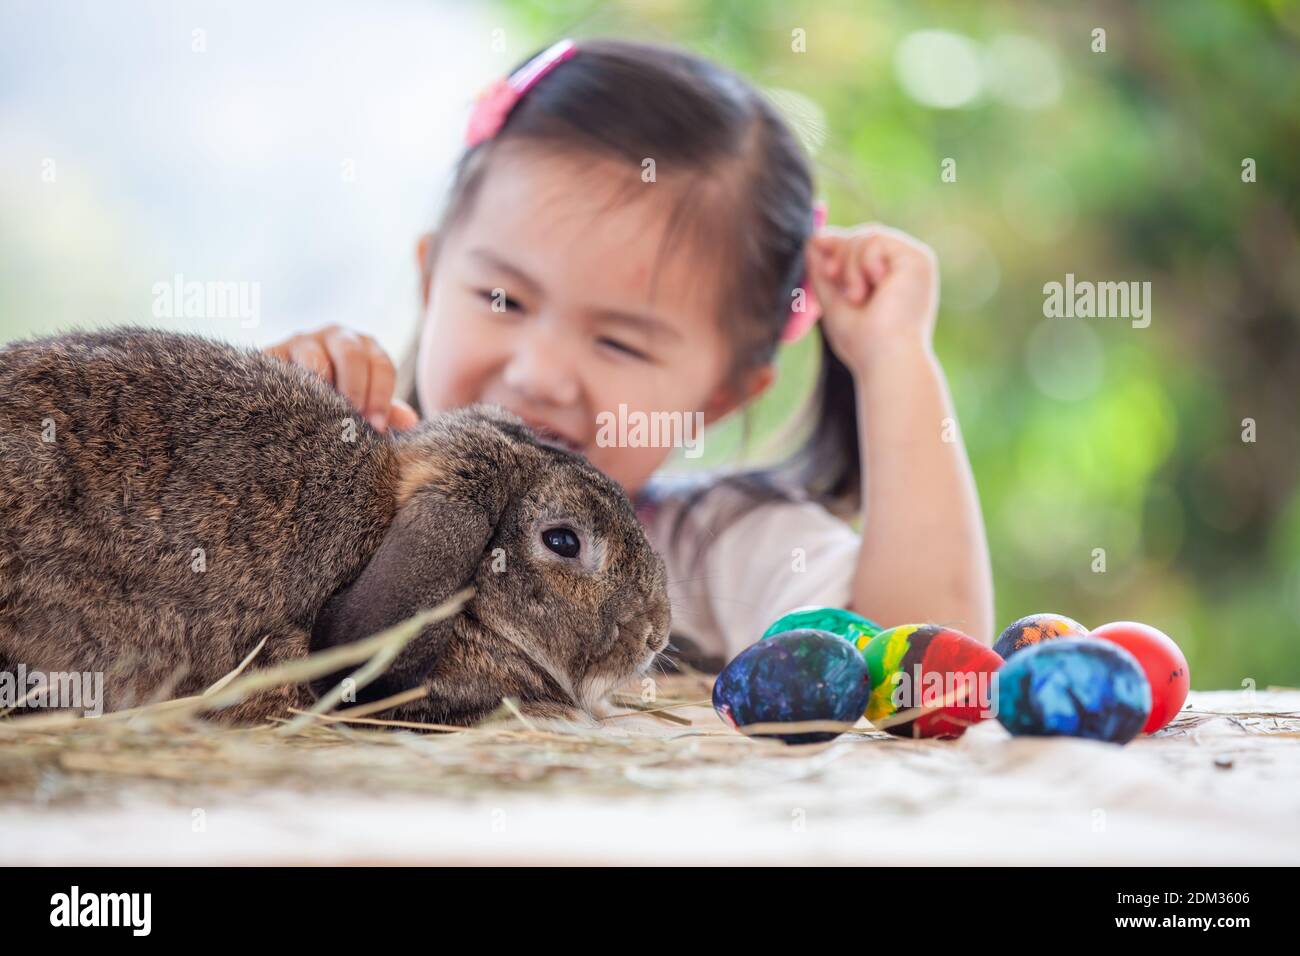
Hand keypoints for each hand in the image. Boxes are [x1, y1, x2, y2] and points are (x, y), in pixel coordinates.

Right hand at [264, 325, 418, 431]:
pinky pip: (281, 367)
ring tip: (324, 418)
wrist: (287, 392)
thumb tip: (411, 421)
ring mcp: (303, 340)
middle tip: (353, 423)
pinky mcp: (273, 352)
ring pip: (314, 357)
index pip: (382, 366)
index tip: (376, 428)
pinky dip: (289, 387)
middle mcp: (337, 336)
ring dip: (322, 389)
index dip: (382, 398)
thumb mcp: (363, 403)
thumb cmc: (338, 399)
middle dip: (356, 391)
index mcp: (366, 347)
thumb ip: (385, 410)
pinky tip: (294, 411)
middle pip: (352, 355)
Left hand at [805, 224, 938, 370]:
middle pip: (863, 236)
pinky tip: (872, 288)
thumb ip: (823, 272)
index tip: (826, 272)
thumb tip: (812, 239)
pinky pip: (876, 239)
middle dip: (840, 255)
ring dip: (850, 265)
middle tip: (834, 281)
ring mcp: (915, 262)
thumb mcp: (834, 301)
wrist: (887, 359)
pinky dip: (863, 262)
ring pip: (867, 235)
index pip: (862, 246)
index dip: (838, 248)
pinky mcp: (918, 258)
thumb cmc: (863, 342)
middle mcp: (906, 268)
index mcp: (892, 278)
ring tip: (856, 296)